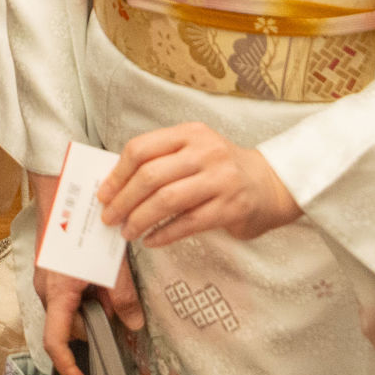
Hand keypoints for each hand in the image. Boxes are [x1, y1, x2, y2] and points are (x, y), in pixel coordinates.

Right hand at [32, 167, 143, 374]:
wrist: (60, 189)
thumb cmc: (82, 222)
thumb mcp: (111, 264)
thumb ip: (123, 298)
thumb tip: (135, 326)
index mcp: (58, 293)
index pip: (56, 343)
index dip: (69, 368)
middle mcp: (46, 291)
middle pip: (67, 329)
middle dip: (92, 332)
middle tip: (117, 324)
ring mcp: (46, 281)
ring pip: (69, 312)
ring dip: (91, 311)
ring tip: (113, 293)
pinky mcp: (51, 271)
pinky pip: (68, 296)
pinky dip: (86, 298)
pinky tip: (103, 281)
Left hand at [98, 122, 301, 248]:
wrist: (271, 184)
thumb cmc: (222, 170)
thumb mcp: (195, 151)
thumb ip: (162, 161)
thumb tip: (116, 186)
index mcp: (190, 133)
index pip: (141, 148)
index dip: (117, 174)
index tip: (104, 194)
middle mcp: (206, 152)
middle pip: (150, 175)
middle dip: (123, 200)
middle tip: (110, 218)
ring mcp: (220, 179)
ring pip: (167, 200)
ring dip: (140, 219)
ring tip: (128, 232)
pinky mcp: (230, 207)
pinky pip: (187, 223)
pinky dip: (163, 234)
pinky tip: (151, 241)